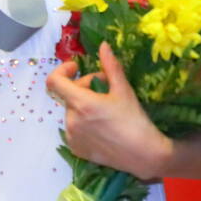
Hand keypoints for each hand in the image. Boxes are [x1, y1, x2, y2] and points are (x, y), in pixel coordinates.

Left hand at [46, 41, 169, 179]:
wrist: (146, 155)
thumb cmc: (135, 120)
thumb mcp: (123, 90)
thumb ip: (110, 67)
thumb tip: (103, 45)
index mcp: (80, 104)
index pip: (54, 81)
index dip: (62, 71)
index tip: (76, 68)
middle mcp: (71, 120)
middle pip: (69, 95)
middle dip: (84, 88)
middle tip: (106, 89)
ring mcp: (72, 136)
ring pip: (72, 112)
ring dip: (84, 106)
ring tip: (106, 110)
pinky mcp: (77, 149)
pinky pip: (74, 129)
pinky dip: (84, 123)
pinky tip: (102, 126)